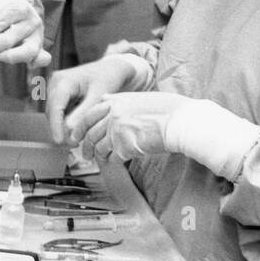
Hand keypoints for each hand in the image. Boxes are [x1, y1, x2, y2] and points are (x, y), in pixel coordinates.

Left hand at [0, 0, 49, 66]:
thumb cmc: (0, 12)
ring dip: (5, 57)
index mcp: (19, 8)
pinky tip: (29, 66)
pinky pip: (42, 58)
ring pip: (25, 52)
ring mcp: (38, 36)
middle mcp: (32, 21)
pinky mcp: (40, 48)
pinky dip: (36, 63)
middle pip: (8, 40)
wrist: (17, 6)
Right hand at [45, 56, 140, 143]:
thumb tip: (68, 129)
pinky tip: (76, 130)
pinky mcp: (60, 93)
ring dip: (62, 126)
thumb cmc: (108, 77)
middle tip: (73, 145)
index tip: (59, 141)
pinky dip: (66, 120)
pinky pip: (59, 110)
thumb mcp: (98, 95)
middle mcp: (55, 82)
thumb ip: (84, 112)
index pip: (55, 107)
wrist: (112, 68)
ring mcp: (56, 87)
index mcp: (63, 80)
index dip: (55, 125)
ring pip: (54, 112)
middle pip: (52, 111)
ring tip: (76, 140)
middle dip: (60, 128)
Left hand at [75, 91, 193, 162]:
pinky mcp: (123, 146)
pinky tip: (114, 163)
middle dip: (83, 143)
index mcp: (116, 101)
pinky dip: (111, 162)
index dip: (81, 126)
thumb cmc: (169, 110)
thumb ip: (122, 101)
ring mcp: (116, 130)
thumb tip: (106, 101)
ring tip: (95, 160)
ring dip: (95, 155)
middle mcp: (112, 114)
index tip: (78, 134)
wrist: (181, 122)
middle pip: (89, 131)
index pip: (89, 113)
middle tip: (82, 151)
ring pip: (97, 146)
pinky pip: (110, 158)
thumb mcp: (141, 97)